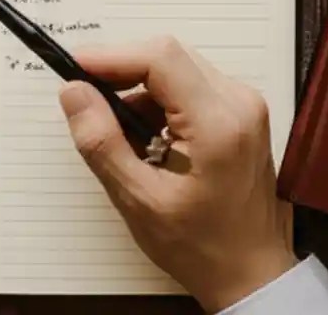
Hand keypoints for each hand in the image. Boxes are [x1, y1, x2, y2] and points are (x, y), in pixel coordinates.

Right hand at [58, 37, 296, 311]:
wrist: (253, 273)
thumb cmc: (202, 247)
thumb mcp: (140, 201)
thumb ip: (102, 143)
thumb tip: (73, 93)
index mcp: (219, 124)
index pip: (161, 59)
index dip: (112, 56)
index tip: (75, 68)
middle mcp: (239, 103)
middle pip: (170, 56)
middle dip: (123, 71)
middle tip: (87, 100)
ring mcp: (245, 106)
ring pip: (179, 68)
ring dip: (141, 90)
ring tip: (121, 135)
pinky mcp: (242, 113)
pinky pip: (192, 86)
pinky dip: (160, 102)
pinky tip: (146, 139)